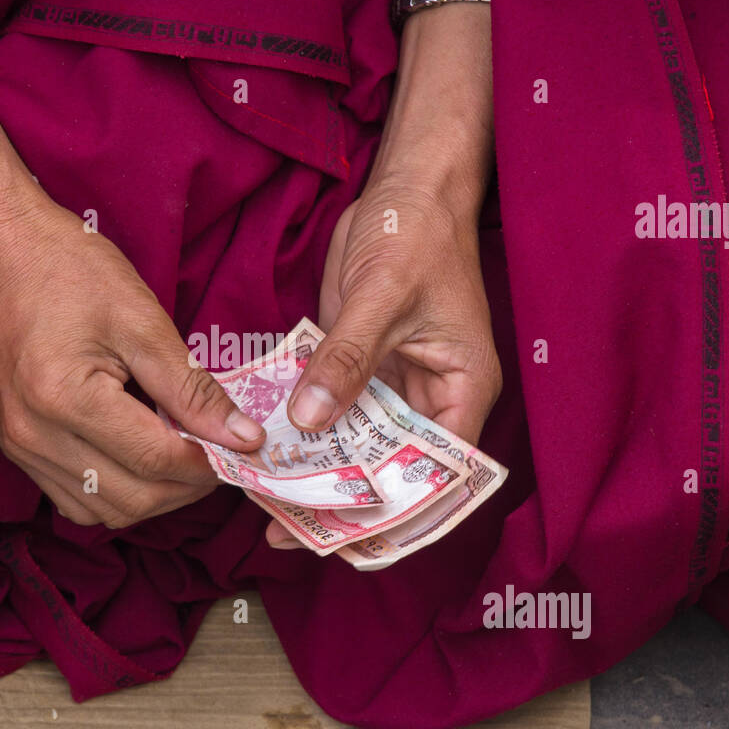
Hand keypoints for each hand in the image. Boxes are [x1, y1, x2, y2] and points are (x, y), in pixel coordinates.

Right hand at [0, 197, 266, 528]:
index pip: (157, 461)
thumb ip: (191, 388)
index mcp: (64, 399)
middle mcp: (34, 436)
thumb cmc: (68, 268)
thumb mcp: (141, 319)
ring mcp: (20, 448)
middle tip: (224, 449)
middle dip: (189, 485)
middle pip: (135, 499)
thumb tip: (242, 437)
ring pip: (107, 511)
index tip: (247, 445)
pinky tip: (145, 457)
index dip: (211, 461)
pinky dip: (121, 493)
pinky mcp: (18, 448)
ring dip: (157, 495)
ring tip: (188, 452)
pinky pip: (77, 501)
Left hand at [266, 182, 501, 546]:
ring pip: (357, 446)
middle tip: (286, 529)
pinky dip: (305, 432)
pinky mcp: (359, 367)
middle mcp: (431, 399)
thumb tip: (309, 420)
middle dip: (345, 501)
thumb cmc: (415, 236)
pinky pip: (333, 412)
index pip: (437, 472)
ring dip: (318, 471)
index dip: (396, 511)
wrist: (406, 191)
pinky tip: (266, 453)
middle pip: (392, 470)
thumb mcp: (380, 297)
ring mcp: (393, 386)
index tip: (347, 537)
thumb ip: (345, 359)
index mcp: (462, 390)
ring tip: (266, 502)